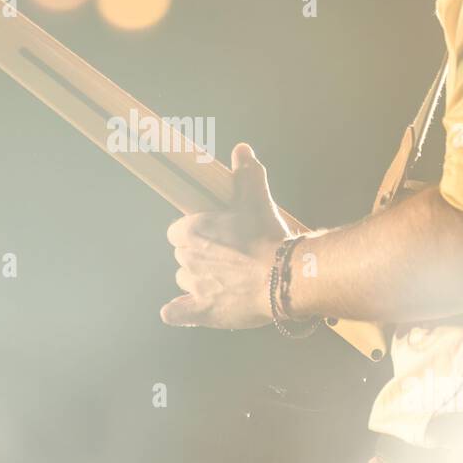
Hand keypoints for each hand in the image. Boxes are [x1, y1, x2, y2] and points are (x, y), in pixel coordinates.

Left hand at [160, 143, 292, 328]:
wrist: (285, 276)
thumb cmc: (268, 235)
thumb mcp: (256, 197)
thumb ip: (246, 173)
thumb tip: (241, 149)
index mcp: (192, 230)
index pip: (177, 231)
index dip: (195, 233)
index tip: (214, 234)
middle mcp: (187, 258)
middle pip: (183, 256)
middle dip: (200, 256)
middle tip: (228, 256)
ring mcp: (194, 285)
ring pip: (186, 280)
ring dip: (199, 280)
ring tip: (226, 280)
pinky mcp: (203, 311)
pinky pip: (178, 313)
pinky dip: (178, 312)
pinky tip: (178, 311)